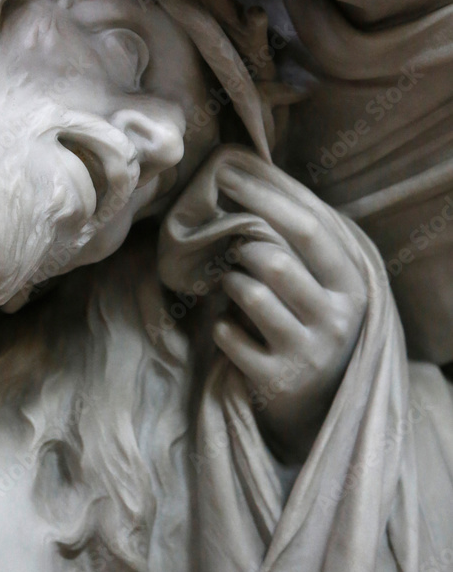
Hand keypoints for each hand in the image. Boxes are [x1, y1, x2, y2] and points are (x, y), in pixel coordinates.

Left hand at [211, 165, 366, 464]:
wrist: (316, 404)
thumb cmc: (308, 320)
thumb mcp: (320, 281)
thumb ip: (296, 236)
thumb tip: (248, 167)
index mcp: (350, 284)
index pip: (309, 227)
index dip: (265, 196)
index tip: (226, 172)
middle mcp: (336, 319)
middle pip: (275, 259)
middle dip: (241, 241)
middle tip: (226, 237)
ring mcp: (307, 352)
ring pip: (249, 292)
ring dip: (229, 280)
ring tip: (232, 282)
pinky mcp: (276, 380)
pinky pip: (229, 333)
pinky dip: (220, 322)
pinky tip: (230, 323)